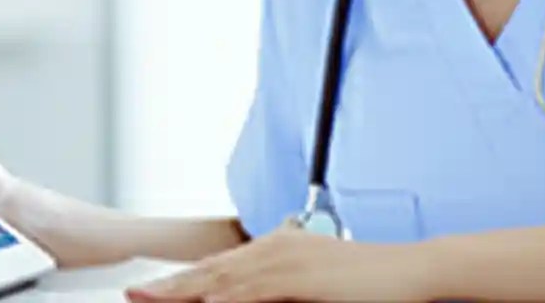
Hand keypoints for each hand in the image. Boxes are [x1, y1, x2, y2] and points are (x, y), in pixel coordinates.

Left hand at [123, 226, 436, 302]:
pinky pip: (252, 291)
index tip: (151, 290)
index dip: (181, 279)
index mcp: (276, 247)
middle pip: (210, 270)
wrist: (412, 269)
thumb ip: (283, 290)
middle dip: (169, 284)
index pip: (218, 266)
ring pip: (221, 279)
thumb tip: (255, 297)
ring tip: (149, 299)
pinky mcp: (302, 276)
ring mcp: (287, 259)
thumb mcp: (316, 284)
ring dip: (182, 291)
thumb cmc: (371, 281)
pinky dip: (223, 297)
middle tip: (132, 293)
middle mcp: (275, 247)